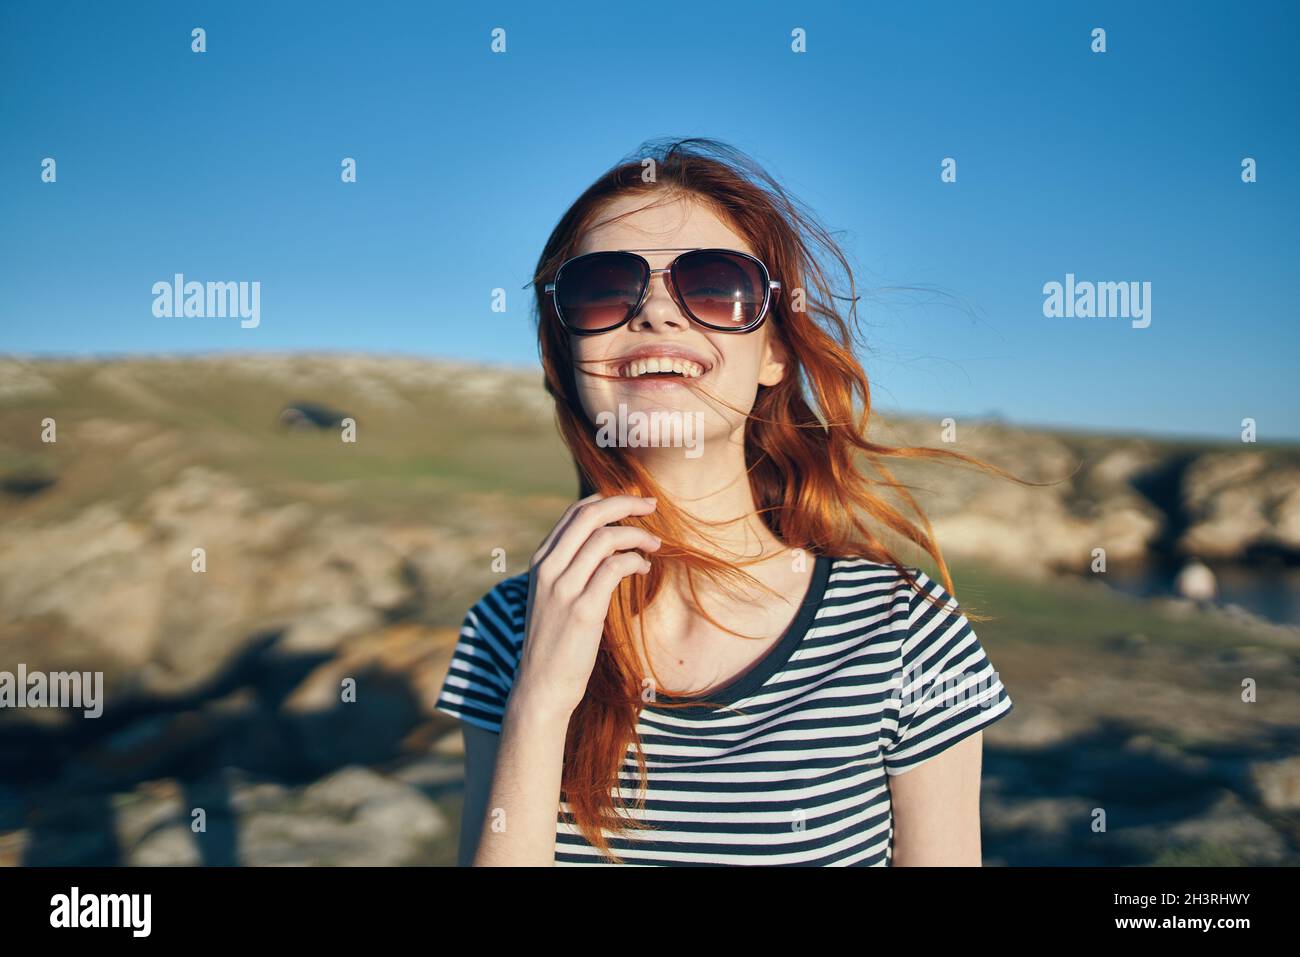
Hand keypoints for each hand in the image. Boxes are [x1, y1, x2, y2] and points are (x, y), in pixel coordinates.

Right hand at [510, 493, 660, 722]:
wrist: (542, 684)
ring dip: (638, 535)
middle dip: (626, 502)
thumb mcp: (554, 597)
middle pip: (589, 515)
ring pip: (605, 538)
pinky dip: (635, 561)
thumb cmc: (557, 641)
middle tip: (653, 505)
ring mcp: (563, 588)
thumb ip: (572, 568)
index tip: (634, 501)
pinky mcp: (583, 609)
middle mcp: (548, 568)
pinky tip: (644, 568)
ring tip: (655, 545)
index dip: (608, 499)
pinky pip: (614, 567)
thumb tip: (607, 544)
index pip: (575, 512)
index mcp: (541, 561)